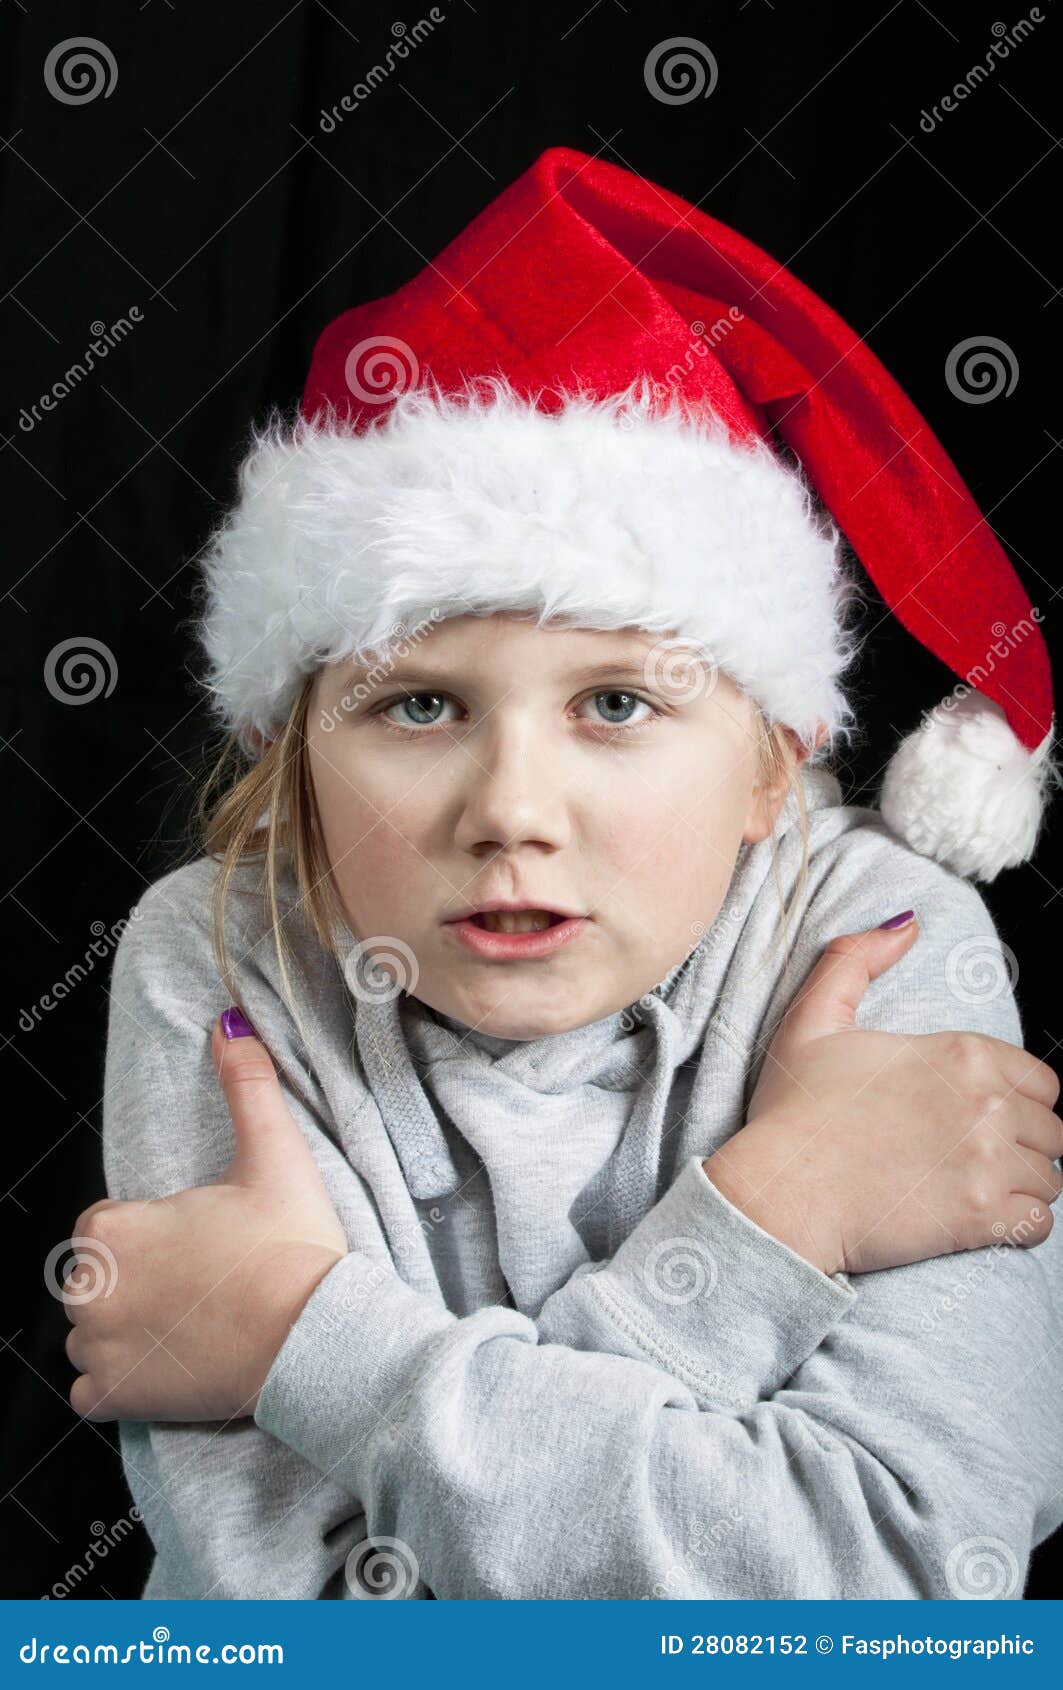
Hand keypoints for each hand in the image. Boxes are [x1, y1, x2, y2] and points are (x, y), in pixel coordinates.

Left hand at [64, 1014, 347, 1421]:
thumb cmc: (291, 1250)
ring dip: (129, 1331)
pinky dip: (122, 1383)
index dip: (156, 1233)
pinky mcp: (113, 1397)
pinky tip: (170, 1365)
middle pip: (97, 1277)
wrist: (313, 1339)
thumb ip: (246, 1084)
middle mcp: (87, 1288)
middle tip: (205, 1283)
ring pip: (92, 1332)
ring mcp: (96, 1349)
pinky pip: (91, 1391)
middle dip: (140, 1280)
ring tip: (193, 1324)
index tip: (200, 1243)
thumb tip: (229, 1024)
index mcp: (112, 1228)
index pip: (107, 1225)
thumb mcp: (274, 1155)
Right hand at [704, 918, 1061, 1276]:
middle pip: (1051, 1129)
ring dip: (1021, 1183)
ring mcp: (990, 1164)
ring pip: (1050, 1177)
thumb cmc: (794, 1112)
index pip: (1041, 1080)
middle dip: (1022, 1143)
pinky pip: (1039, 1224)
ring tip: (976, 1187)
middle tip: (973, 1154)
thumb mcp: (813, 1018)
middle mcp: (988, 1105)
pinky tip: (983, 1217)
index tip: (977, 1114)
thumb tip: (907, 924)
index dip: (1015, 1098)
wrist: (781, 1192)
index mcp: (962, 1054)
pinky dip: (1020, 1223)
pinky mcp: (983, 1219)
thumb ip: (857, 958)